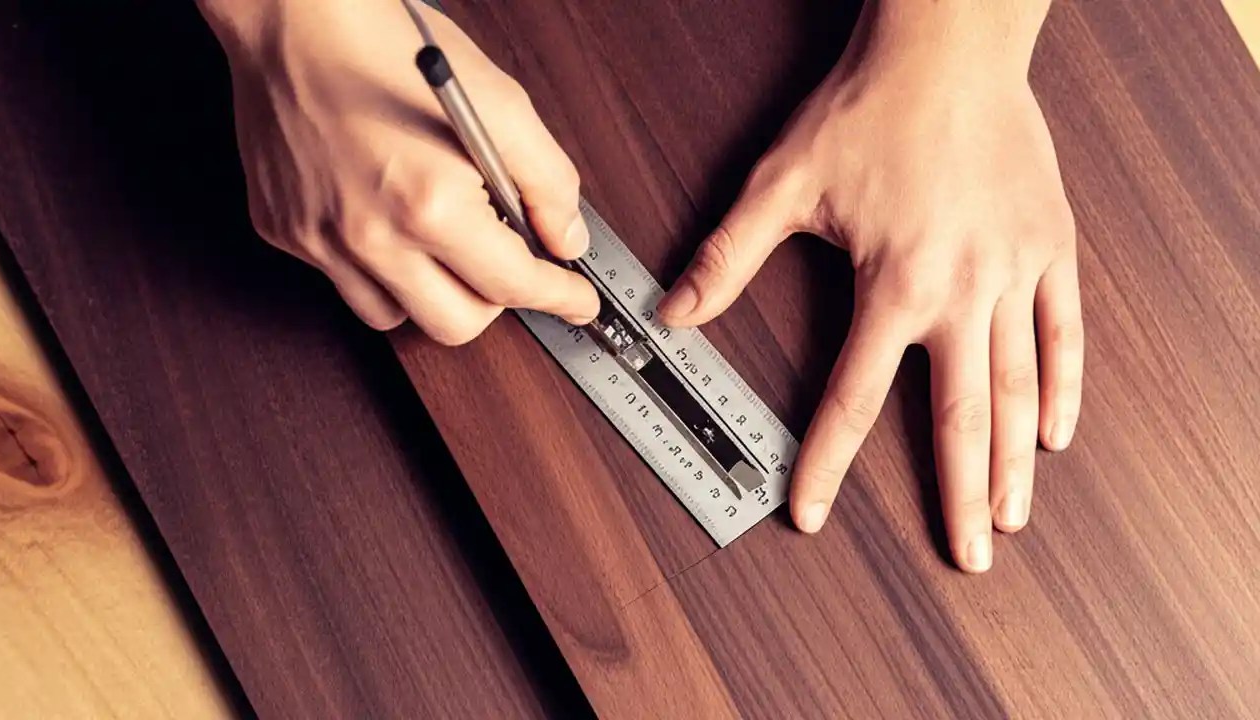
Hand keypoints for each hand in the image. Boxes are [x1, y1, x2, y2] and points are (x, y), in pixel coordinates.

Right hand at [199, 0, 597, 340]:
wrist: (292, 16)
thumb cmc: (388, 44)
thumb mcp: (499, 102)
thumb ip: (546, 180)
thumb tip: (567, 239)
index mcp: (429, 205)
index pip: (512, 286)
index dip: (558, 298)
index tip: (576, 303)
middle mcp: (371, 237)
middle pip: (455, 326)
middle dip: (493, 301)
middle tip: (502, 263)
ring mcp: (321, 241)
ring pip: (395, 318)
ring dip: (430, 293)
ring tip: (439, 241)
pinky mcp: (285, 232)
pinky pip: (343, 281)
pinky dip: (376, 267)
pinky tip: (385, 218)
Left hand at [659, 1, 1081, 571]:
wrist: (949, 48)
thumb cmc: (869, 108)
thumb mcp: (783, 182)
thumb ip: (729, 255)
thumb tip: (677, 308)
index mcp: (895, 283)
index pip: (853, 398)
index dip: (827, 464)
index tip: (812, 513)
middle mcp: (962, 290)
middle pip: (961, 416)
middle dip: (960, 494)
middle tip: (968, 554)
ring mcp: (1015, 270)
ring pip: (1019, 386)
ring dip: (1015, 460)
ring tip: (1012, 516)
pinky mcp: (1050, 246)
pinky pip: (1065, 331)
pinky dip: (1065, 385)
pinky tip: (1058, 432)